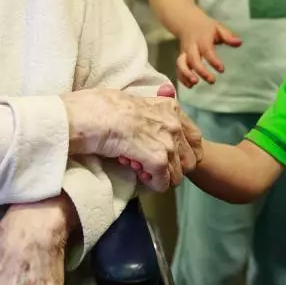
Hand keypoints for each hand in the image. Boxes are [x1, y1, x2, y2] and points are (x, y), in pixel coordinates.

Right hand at [60, 89, 186, 191]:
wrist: (90, 116)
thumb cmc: (102, 107)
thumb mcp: (136, 101)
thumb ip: (153, 108)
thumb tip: (161, 105)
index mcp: (170, 107)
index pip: (194, 137)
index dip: (183, 151)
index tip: (170, 157)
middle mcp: (174, 124)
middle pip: (189, 159)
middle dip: (172, 166)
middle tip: (150, 164)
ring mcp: (167, 142)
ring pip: (176, 175)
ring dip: (159, 176)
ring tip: (139, 167)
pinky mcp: (158, 160)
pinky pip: (163, 183)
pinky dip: (151, 184)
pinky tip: (136, 172)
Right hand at [176, 12, 242, 87]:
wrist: (187, 22)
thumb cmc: (206, 27)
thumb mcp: (218, 27)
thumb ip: (228, 36)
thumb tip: (239, 43)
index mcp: (202, 39)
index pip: (207, 51)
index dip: (213, 61)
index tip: (222, 69)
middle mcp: (191, 47)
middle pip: (193, 59)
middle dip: (201, 71)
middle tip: (212, 81)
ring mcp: (184, 53)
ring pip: (181, 64)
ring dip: (186, 75)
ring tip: (195, 84)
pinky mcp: (180, 58)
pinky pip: (178, 69)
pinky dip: (182, 78)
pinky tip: (190, 86)